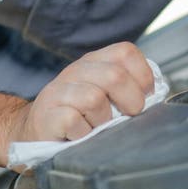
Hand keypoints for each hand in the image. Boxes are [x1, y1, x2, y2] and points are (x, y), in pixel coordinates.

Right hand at [7, 42, 153, 146]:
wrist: (33, 133)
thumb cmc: (75, 116)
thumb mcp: (102, 94)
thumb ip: (125, 89)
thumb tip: (154, 97)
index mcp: (94, 62)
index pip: (125, 52)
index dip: (143, 74)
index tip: (146, 96)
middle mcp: (76, 71)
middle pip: (114, 75)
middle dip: (131, 100)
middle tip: (130, 115)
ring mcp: (58, 91)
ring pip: (94, 98)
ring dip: (104, 120)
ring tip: (99, 127)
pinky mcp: (46, 115)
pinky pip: (73, 121)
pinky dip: (84, 133)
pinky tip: (81, 136)